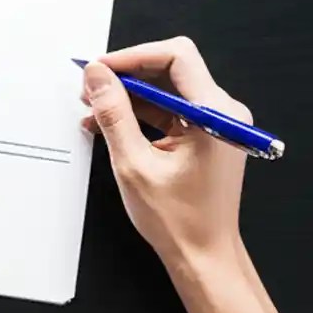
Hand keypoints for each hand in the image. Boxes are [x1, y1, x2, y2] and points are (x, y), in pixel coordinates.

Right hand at [81, 37, 251, 261]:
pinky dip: (139, 114)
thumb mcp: (134, 164)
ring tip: (92, 108)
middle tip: (91, 86)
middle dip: (127, 74)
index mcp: (215, 114)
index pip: (177, 56)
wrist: (203, 256)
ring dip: (128, 96)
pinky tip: (108, 125)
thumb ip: (114, 114)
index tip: (101, 68)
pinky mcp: (204, 134)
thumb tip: (97, 76)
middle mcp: (222, 112)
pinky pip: (168, 110)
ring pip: (165, 89)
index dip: (133, 56)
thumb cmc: (179, 221)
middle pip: (171, 68)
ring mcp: (215, 122)